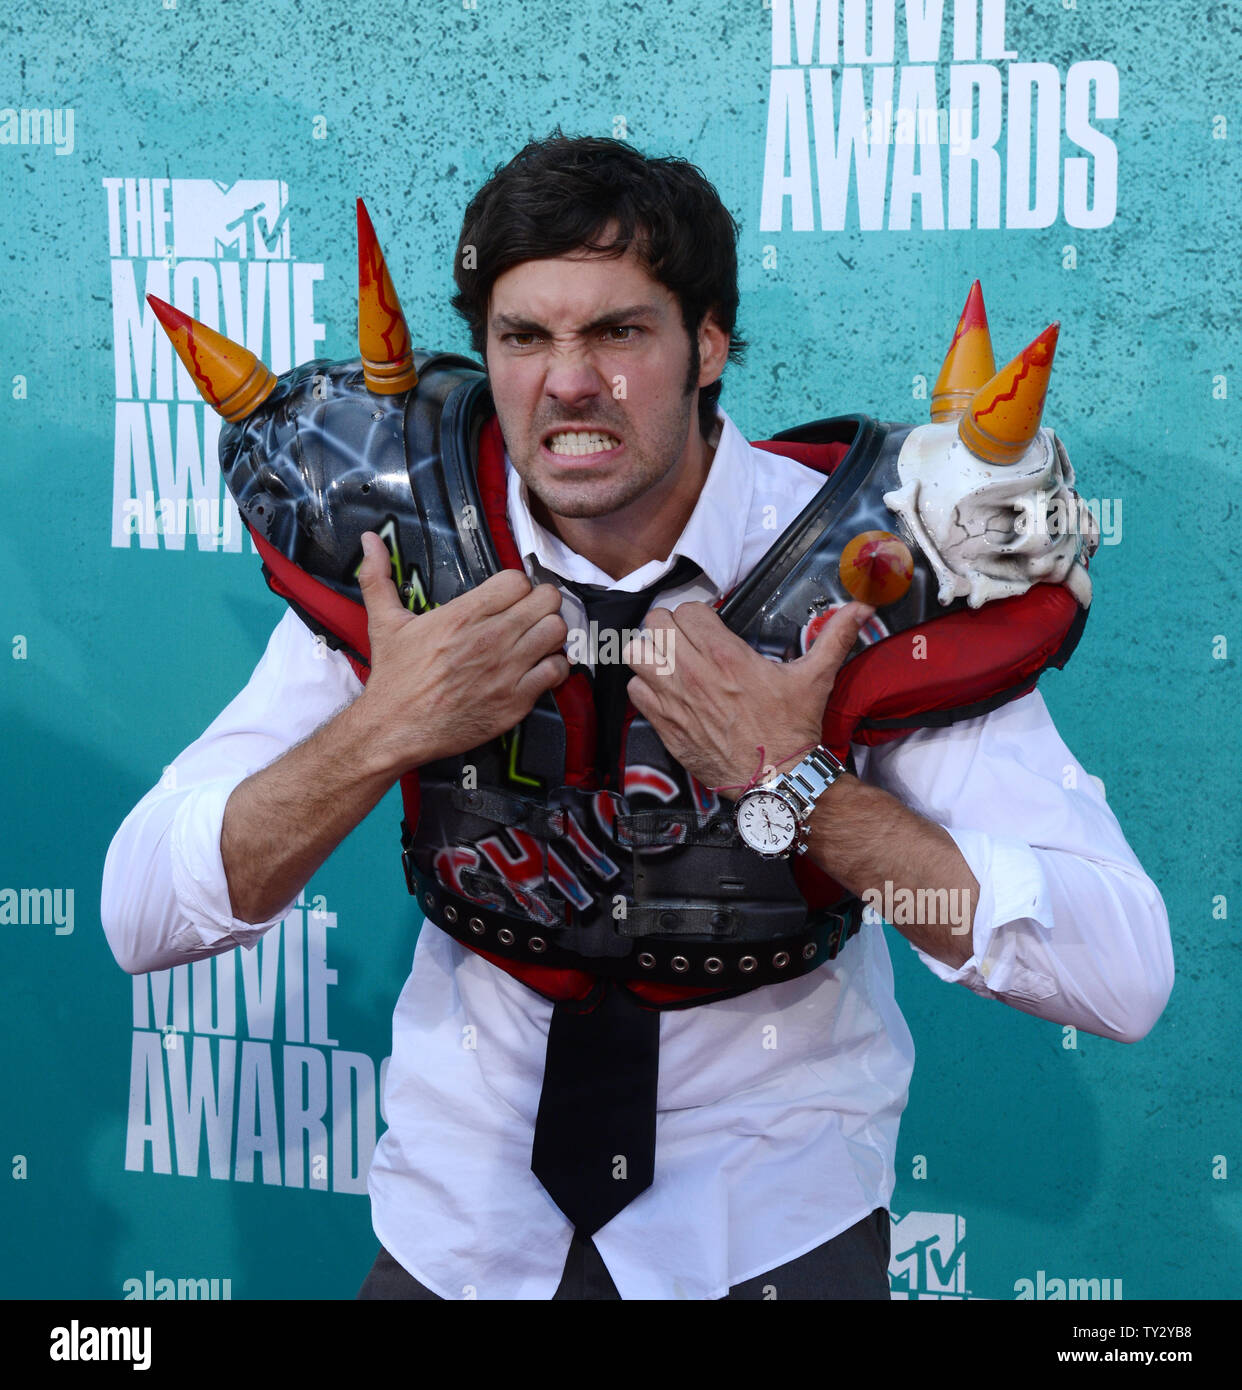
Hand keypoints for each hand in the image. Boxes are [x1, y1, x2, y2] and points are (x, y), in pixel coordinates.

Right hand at [353, 531, 570, 775]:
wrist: (395, 729)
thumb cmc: (394, 678)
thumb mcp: (384, 622)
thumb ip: (378, 576)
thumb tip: (369, 539)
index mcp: (463, 616)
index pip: (517, 580)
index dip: (518, 584)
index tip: (511, 595)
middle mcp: (489, 640)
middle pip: (546, 600)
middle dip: (541, 602)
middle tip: (531, 612)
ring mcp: (506, 671)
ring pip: (556, 632)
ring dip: (551, 631)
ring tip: (538, 637)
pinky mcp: (516, 701)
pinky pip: (557, 671)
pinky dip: (555, 666)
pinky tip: (540, 667)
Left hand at [624, 600, 873, 796]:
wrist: (777, 779)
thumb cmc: (792, 729)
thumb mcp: (815, 678)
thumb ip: (835, 636)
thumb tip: (862, 608)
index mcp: (727, 656)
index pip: (688, 609)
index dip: (697, 613)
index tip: (707, 624)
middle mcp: (694, 674)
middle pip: (655, 623)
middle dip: (669, 626)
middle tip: (684, 639)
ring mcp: (675, 701)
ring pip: (636, 653)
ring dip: (650, 652)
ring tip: (667, 660)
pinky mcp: (665, 725)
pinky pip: (635, 691)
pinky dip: (645, 687)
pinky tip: (664, 691)